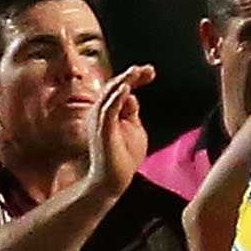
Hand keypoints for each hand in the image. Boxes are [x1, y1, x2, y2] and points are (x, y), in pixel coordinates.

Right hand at [85, 64, 155, 194]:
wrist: (113, 181)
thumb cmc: (123, 157)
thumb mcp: (134, 129)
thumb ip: (131, 111)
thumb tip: (130, 95)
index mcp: (109, 111)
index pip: (120, 88)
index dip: (134, 78)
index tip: (151, 72)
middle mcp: (100, 112)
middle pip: (114, 86)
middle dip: (131, 75)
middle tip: (149, 69)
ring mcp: (99, 121)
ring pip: (109, 94)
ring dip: (124, 81)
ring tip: (136, 71)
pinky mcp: (102, 130)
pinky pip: (107, 110)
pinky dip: (116, 98)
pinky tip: (126, 89)